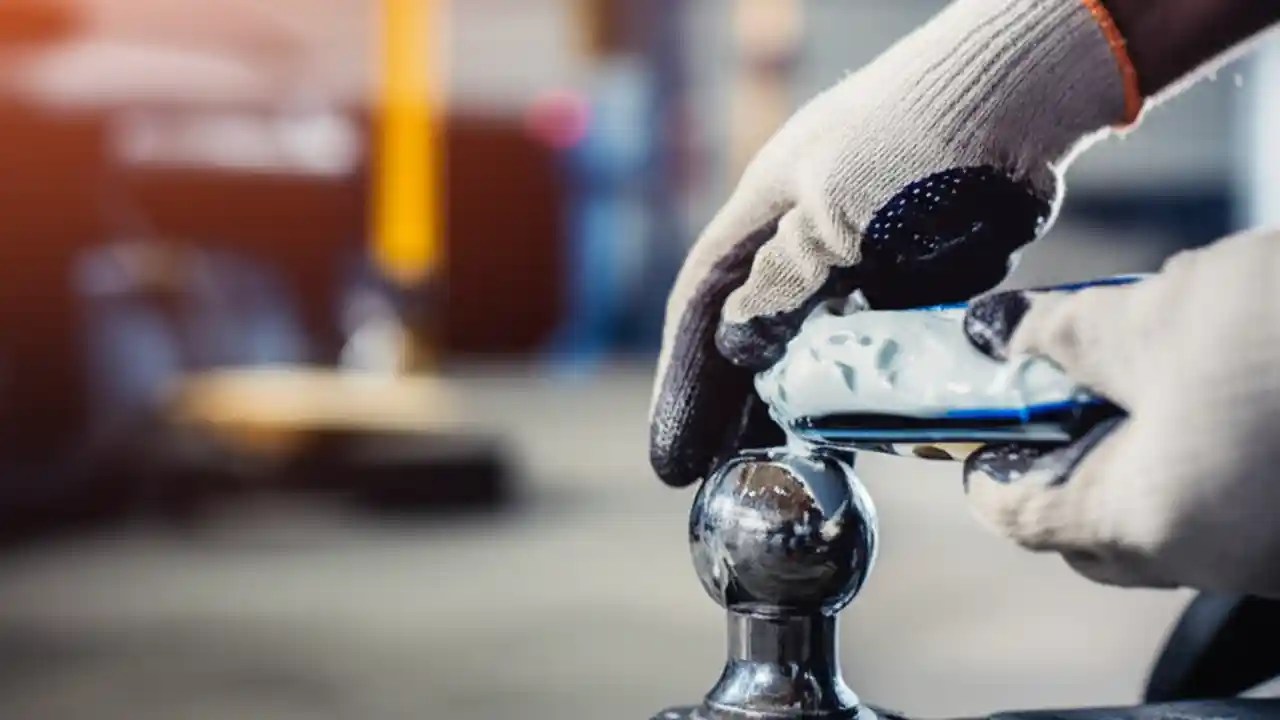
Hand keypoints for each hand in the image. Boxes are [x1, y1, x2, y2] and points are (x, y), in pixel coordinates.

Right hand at [650, 0, 1132, 487]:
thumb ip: (786, 276)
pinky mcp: (915, 276)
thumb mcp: (835, 204)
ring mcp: (859, 261)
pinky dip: (863, 389)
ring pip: (811, 349)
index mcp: (764, 216)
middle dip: (731, 409)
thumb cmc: (918, 135)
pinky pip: (876, 348)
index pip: (703, 309)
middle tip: (719, 477)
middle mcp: (802, 242)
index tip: (672, 454)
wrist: (1021, 95)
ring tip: (780, 465)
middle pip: (751, 338)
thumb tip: (738, 344)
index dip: (683, 384)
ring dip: (793, 407)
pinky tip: (861, 429)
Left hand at [963, 229, 1279, 597]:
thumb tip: (1000, 333)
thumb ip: (1061, 335)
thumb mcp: (1156, 315)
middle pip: (1093, 530)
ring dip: (1131, 457)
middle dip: (1058, 466)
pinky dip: (1196, 458)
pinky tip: (1209, 391)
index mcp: (1146, 520)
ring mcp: (1273, 554)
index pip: (1023, 516)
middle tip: (1047, 396)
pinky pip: (1229, 506)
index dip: (982, 467)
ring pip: (1167, 518)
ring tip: (1128, 375)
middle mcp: (1211, 559)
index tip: (969, 432)